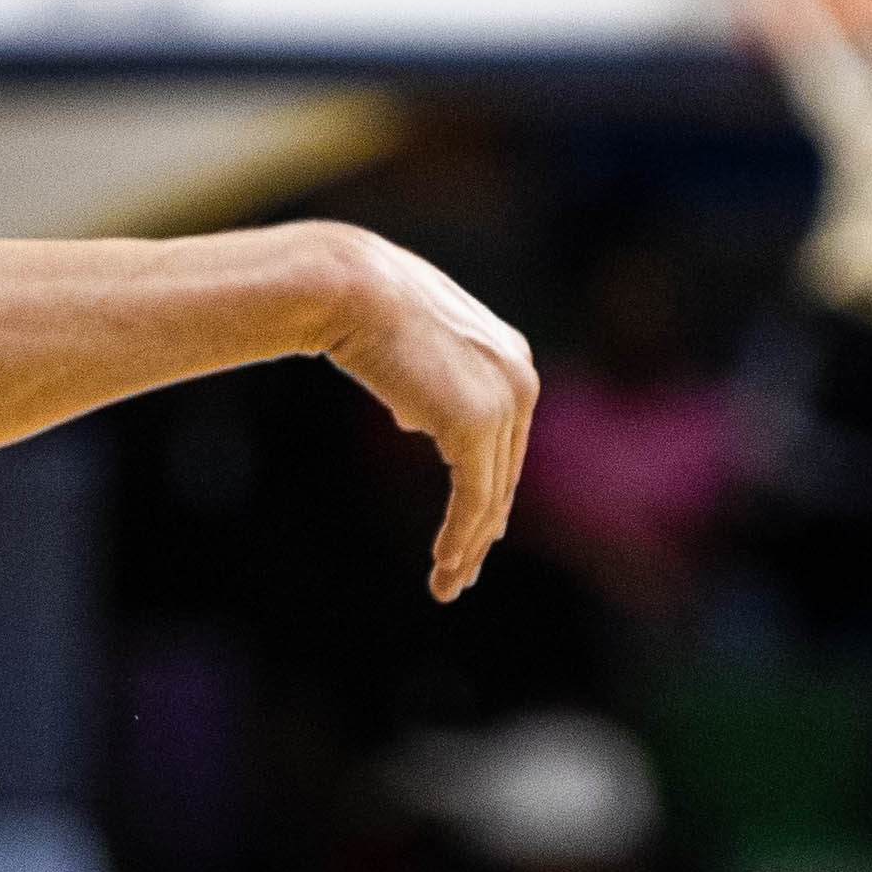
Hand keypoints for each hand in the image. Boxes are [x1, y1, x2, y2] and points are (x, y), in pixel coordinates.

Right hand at [317, 229, 538, 601]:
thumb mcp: (411, 344)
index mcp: (510, 358)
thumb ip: (428, 380)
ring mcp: (504, 403)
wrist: (351, 287)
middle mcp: (520, 380)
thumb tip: (417, 422)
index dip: (490, 492)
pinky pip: (474, 501)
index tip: (474, 533)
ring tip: (447, 585)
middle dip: (484, 530)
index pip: (505, 442)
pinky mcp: (477, 427)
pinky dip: (459, 539)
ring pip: (492, 496)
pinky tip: (443, 566)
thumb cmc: (365, 305)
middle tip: (461, 571)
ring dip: (469, 547)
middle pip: (505, 474)